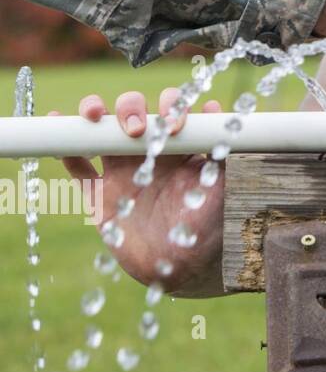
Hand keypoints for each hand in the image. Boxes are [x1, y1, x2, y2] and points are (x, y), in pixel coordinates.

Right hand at [56, 88, 225, 294]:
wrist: (180, 266)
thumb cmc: (207, 226)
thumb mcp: (223, 187)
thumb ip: (224, 154)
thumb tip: (219, 115)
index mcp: (180, 146)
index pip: (172, 109)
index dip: (172, 105)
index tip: (177, 126)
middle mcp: (150, 151)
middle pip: (134, 110)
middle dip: (132, 107)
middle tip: (141, 131)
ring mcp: (121, 169)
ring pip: (101, 128)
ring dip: (95, 112)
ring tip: (94, 116)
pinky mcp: (99, 193)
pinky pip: (76, 165)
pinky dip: (63, 144)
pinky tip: (55, 121)